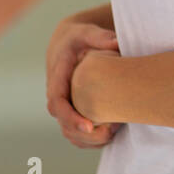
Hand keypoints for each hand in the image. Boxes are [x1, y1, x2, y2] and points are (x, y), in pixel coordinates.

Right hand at [46, 17, 120, 147]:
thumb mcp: (86, 32)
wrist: (71, 44)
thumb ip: (99, 36)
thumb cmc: (80, 38)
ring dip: (90, 140)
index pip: (57, 103)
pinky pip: (78, 134)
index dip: (70, 117)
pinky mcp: (74, 111)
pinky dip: (92, 140)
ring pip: (71, 133)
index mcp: (57, 79)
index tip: (89, 126)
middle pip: (63, 124)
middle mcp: (58, 96)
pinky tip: (111, 135)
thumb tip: (115, 42)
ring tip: (114, 133)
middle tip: (110, 132)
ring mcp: (65, 106)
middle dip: (85, 134)